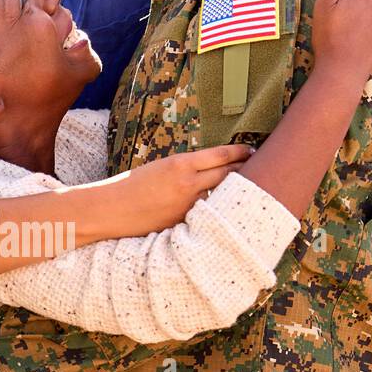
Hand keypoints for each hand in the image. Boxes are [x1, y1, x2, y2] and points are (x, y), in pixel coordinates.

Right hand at [119, 143, 251, 232]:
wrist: (114, 209)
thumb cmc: (132, 185)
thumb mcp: (161, 166)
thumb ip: (186, 167)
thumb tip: (210, 169)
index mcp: (181, 164)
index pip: (222, 155)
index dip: (240, 152)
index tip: (251, 150)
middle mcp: (188, 183)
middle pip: (229, 174)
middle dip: (245, 169)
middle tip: (258, 166)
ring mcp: (188, 205)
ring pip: (221, 195)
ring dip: (232, 190)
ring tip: (246, 187)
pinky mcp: (185, 221)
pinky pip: (206, 211)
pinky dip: (215, 207)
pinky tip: (223, 207)